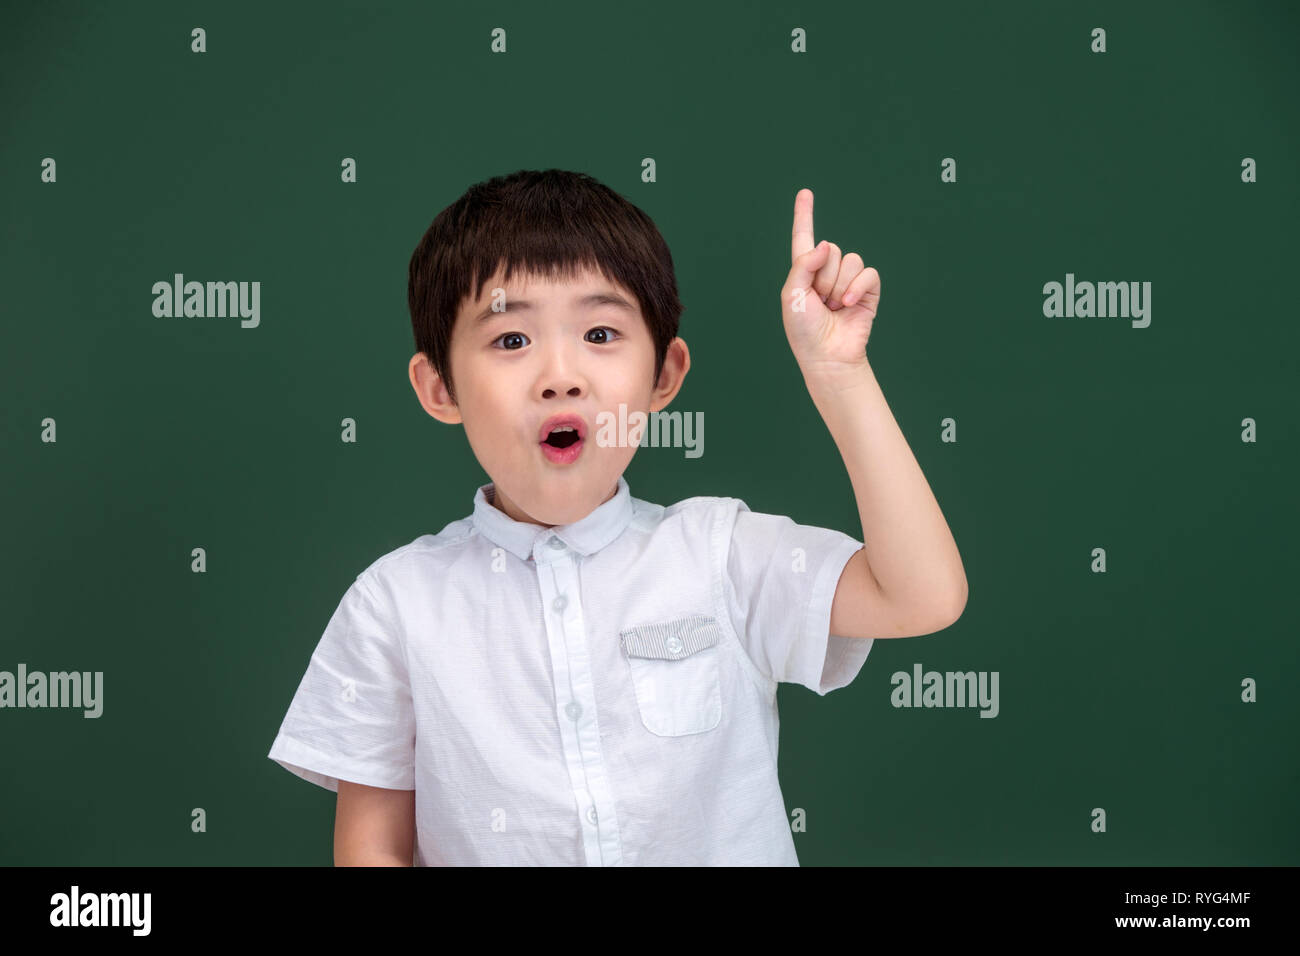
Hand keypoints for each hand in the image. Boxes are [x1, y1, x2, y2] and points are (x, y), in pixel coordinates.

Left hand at [780, 188, 880, 381]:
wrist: (827, 356)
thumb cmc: (804, 329)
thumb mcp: (791, 294)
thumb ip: (803, 263)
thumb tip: (827, 244)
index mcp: (804, 272)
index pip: (804, 238)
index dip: (804, 215)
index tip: (805, 192)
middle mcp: (827, 272)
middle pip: (832, 249)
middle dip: (823, 277)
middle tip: (819, 302)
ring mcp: (849, 281)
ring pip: (850, 260)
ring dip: (838, 286)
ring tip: (833, 307)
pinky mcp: (868, 291)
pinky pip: (867, 273)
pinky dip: (857, 288)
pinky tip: (847, 306)